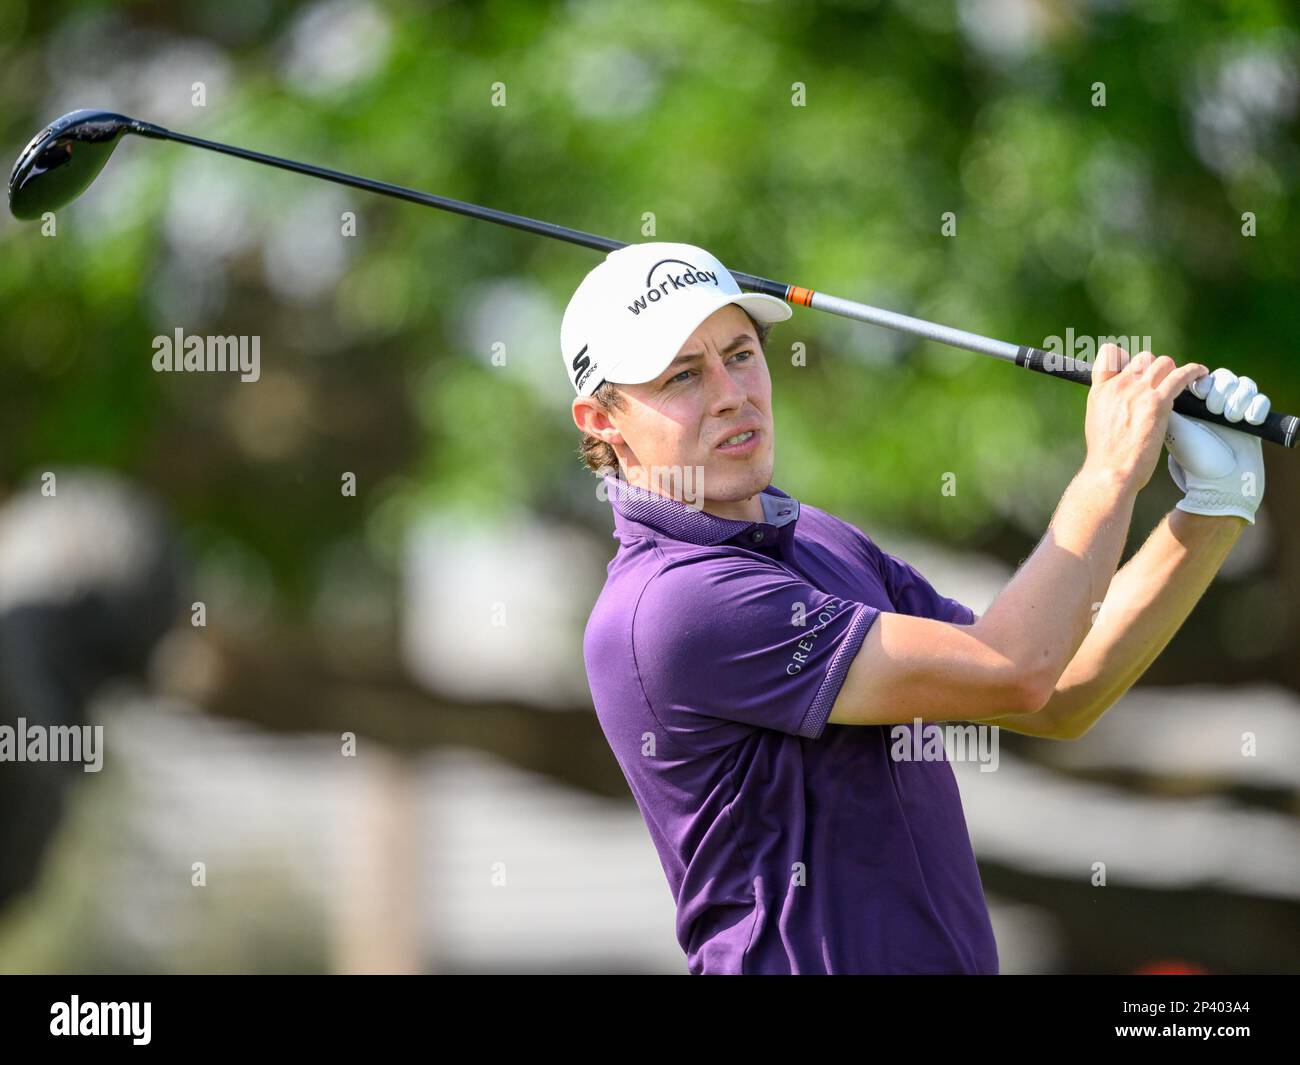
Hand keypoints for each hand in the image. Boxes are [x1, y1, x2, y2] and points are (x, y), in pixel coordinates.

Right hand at [1083, 346, 1208, 492]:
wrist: (1111, 470)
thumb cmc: (1106, 455)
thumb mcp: (1096, 421)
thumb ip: (1109, 404)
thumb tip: (1122, 404)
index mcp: (1101, 390)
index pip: (1110, 354)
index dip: (1126, 358)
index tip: (1135, 370)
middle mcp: (1118, 385)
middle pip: (1143, 358)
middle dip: (1154, 367)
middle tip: (1161, 384)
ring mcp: (1138, 391)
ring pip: (1162, 363)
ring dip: (1172, 370)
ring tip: (1181, 380)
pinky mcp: (1157, 402)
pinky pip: (1180, 375)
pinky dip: (1194, 371)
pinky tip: (1201, 373)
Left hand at [1165, 367, 1269, 524]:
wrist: (1216, 480)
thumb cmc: (1192, 455)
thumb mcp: (1173, 427)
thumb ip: (1165, 405)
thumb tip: (1159, 385)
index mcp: (1196, 403)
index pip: (1203, 377)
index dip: (1203, 380)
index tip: (1198, 392)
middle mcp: (1216, 403)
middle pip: (1225, 377)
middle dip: (1219, 390)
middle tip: (1213, 409)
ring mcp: (1237, 410)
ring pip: (1244, 385)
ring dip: (1237, 399)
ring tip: (1228, 417)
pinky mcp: (1254, 419)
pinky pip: (1261, 400)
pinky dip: (1255, 407)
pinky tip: (1246, 420)